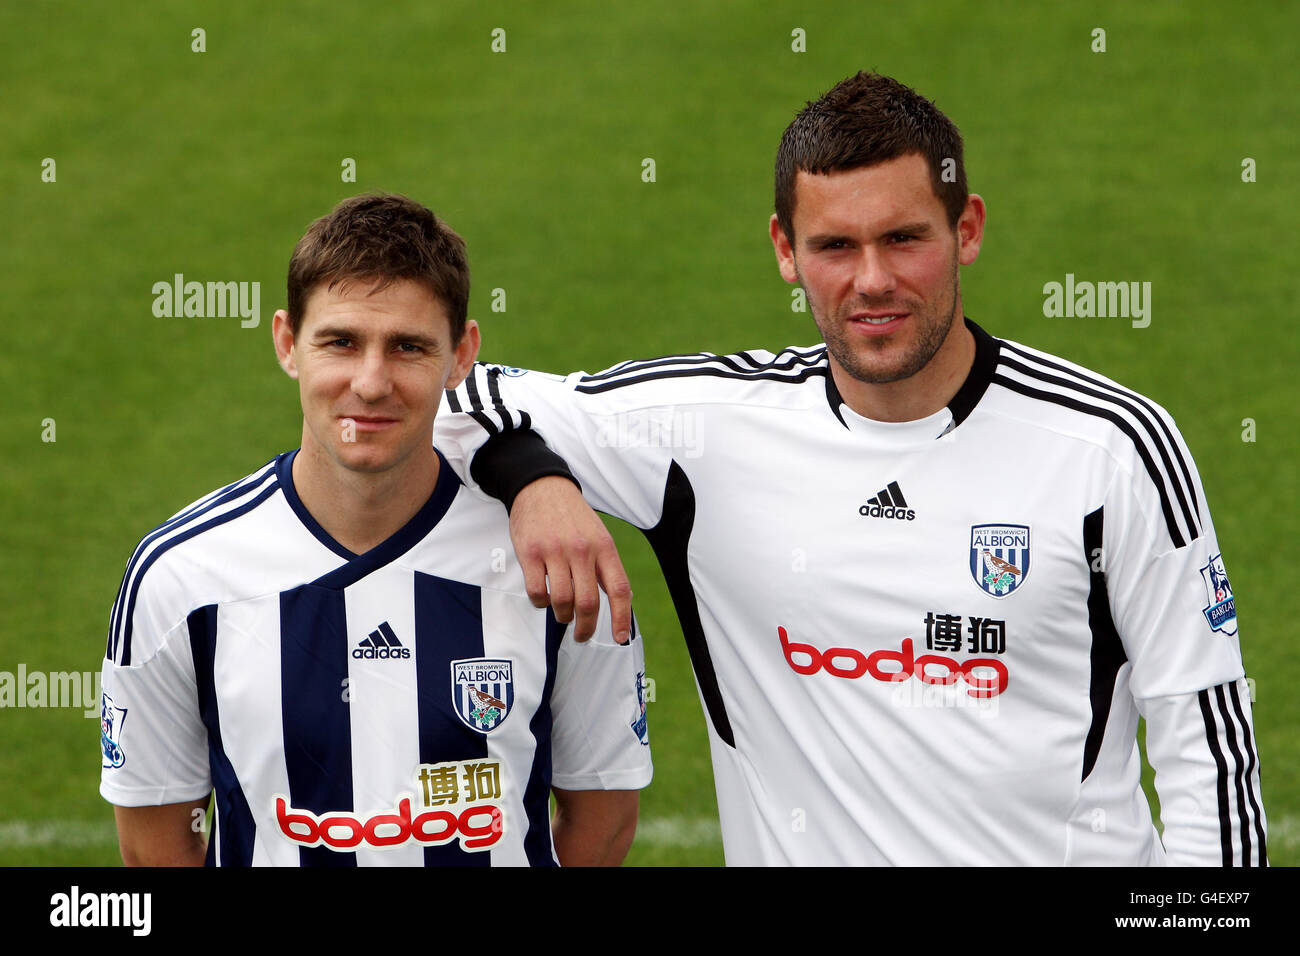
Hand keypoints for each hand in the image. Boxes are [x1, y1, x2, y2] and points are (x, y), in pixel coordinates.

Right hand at [509, 476, 631, 642]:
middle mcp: (582, 550)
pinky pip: (536, 591)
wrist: (542, 487)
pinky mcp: (530, 553)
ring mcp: (555, 551)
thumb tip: (621, 602)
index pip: (619, 589)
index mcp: (604, 547)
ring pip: (561, 601)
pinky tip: (543, 598)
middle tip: (581, 635)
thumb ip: (606, 566)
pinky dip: (540, 602)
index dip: (621, 618)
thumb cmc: (572, 517)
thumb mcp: (599, 535)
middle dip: (586, 626)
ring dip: (562, 615)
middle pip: (587, 602)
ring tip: (562, 615)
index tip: (618, 638)